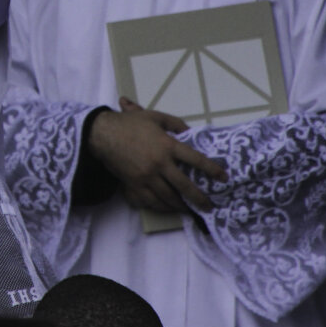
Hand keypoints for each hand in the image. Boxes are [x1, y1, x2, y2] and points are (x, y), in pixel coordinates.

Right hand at [86, 97, 225, 212]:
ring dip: (181, 205)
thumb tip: (190, 132)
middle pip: (184, 186)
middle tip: (208, 206)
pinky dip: (162, 206)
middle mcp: (159, 164)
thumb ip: (175, 124)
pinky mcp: (134, 185)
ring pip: (168, 197)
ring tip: (190, 209)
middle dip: (199, 198)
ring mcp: (146, 177)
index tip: (222, 178)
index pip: (195, 159)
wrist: (103, 134)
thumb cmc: (130, 124)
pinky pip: (151, 201)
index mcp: (167, 145)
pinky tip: (168, 208)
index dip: (211, 169)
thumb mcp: (155, 117)